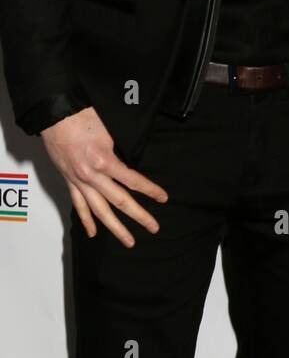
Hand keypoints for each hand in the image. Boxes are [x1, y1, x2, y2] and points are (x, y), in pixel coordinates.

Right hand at [41, 106, 168, 246]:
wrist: (55, 116)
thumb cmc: (83, 118)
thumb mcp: (110, 131)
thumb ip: (122, 150)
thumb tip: (135, 160)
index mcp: (105, 161)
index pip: (133, 181)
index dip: (150, 190)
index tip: (163, 198)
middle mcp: (92, 176)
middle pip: (120, 201)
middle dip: (139, 216)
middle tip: (154, 227)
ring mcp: (79, 181)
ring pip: (99, 211)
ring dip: (115, 228)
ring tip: (129, 241)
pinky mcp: (69, 181)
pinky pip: (78, 205)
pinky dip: (86, 220)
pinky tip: (93, 233)